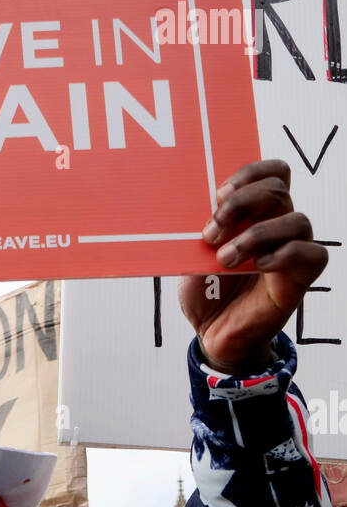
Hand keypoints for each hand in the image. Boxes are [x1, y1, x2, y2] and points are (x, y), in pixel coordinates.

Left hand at [178, 160, 327, 372]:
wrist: (211, 334)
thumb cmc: (206, 291)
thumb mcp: (193, 256)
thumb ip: (201, 230)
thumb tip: (195, 208)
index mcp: (256, 213)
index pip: (272, 173)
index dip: (249, 174)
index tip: (218, 195)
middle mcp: (278, 226)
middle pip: (279, 189)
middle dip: (242, 204)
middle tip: (211, 232)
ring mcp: (292, 251)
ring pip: (297, 220)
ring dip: (256, 235)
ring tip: (225, 259)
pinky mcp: (299, 280)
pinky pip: (313, 254)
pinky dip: (284, 255)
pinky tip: (257, 266)